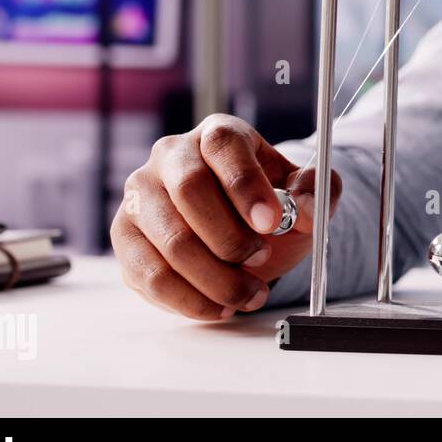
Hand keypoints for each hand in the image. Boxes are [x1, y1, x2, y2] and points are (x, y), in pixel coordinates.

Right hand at [111, 114, 341, 319]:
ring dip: (217, 278)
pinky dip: (190, 300)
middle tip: (261, 261)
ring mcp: (140, 196)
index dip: (246, 185)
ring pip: (171, 241)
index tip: (272, 223)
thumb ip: (317, 193)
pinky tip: (220, 306)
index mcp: (218, 135)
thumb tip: (304, 208)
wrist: (243, 235)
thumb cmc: (268, 209)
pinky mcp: (125, 238)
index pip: (223, 147)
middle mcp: (170, 156)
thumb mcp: (304, 196)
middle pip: (190, 191)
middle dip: (231, 237)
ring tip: (250, 294)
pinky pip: (150, 276)